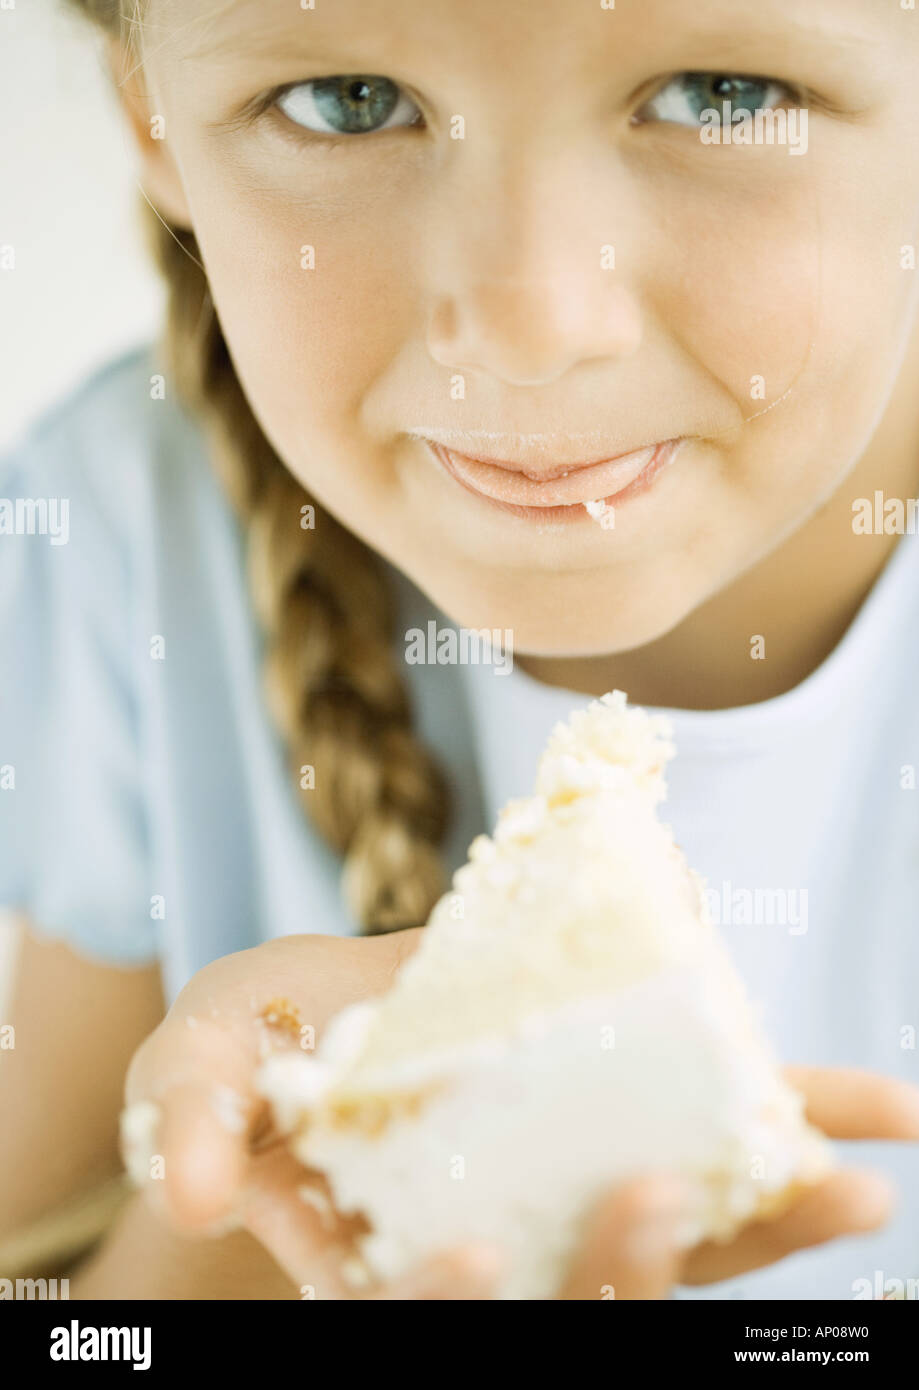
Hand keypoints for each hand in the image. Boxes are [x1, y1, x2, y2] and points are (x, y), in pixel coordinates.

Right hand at [123, 932, 918, 1297]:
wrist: (310, 1005)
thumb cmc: (242, 1056)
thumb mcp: (195, 1071)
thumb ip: (188, 1120)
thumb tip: (194, 1185)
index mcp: (383, 1257)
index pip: (431, 1311)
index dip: (449, 1298)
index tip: (470, 1252)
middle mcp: (492, 1245)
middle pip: (580, 1293)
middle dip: (642, 1264)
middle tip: (681, 1197)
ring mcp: (562, 1191)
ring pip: (673, 1241)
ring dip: (765, 1220)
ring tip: (854, 1179)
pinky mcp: (607, 1123)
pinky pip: (704, 1145)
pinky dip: (779, 1136)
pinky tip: (865, 1115)